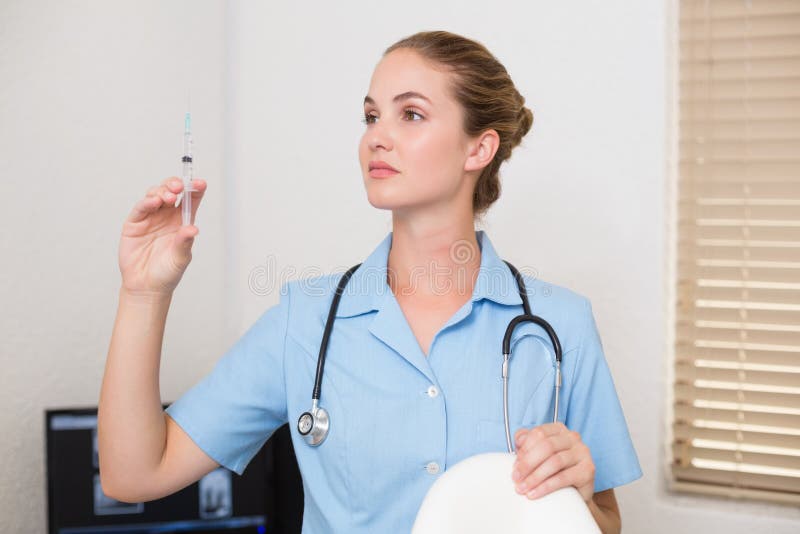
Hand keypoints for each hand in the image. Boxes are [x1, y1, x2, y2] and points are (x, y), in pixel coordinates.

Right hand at [118, 177, 206, 296]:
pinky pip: (140, 208)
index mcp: (182, 221)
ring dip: (162, 191)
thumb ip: (184, 243)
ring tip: (168, 197)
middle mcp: (166, 216)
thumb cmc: (167, 273)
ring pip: (155, 194)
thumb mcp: (180, 258)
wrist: (146, 287)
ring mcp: (150, 218)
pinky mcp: (134, 223)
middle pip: (171, 192)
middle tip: (179, 188)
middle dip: (176, 185)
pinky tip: (154, 202)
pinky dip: (147, 202)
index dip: (195, 189)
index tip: (200, 183)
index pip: (190, 200)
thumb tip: (192, 229)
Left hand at [511, 422, 595, 502]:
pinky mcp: (588, 470)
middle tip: (516, 479)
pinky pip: (564, 477)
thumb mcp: (538, 454)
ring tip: (523, 488)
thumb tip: (519, 440)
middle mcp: (573, 437)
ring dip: (535, 477)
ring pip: (555, 462)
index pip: (539, 433)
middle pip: (546, 446)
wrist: (575, 492)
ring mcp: (583, 452)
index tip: (515, 466)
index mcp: (559, 429)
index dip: (524, 449)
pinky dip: (546, 486)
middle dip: (528, 464)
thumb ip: (527, 442)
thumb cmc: (554, 470)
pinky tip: (535, 493)